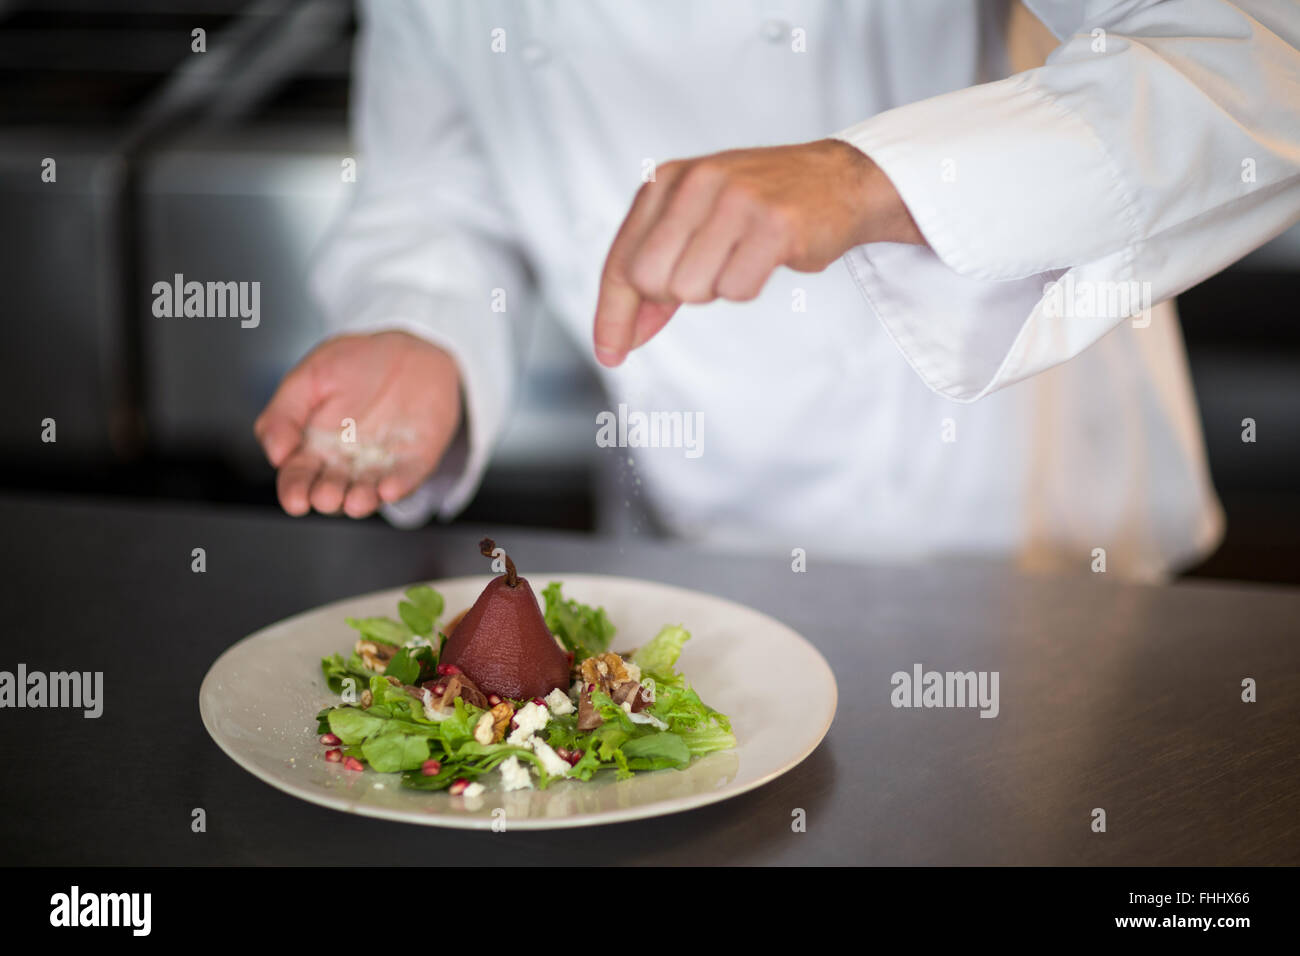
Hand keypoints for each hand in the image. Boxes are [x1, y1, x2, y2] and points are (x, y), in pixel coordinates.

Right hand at [254, 331, 461, 517]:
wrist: (406, 350)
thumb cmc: (354, 364)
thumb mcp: (309, 377)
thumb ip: (284, 413)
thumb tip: (274, 453)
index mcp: (313, 448)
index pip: (298, 478)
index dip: (295, 491)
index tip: (296, 500)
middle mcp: (345, 464)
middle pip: (331, 491)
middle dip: (328, 498)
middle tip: (326, 495)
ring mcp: (380, 465)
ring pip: (368, 492)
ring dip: (362, 501)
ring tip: (356, 501)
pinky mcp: (415, 460)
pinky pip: (408, 477)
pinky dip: (400, 485)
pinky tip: (390, 489)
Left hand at [592, 138, 923, 365]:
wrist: (839, 181)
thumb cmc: (758, 208)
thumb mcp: (695, 224)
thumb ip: (656, 273)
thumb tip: (621, 337)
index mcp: (665, 181)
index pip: (622, 262)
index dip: (613, 314)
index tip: (610, 354)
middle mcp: (695, 182)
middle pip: (651, 281)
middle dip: (676, 296)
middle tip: (712, 271)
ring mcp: (736, 199)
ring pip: (693, 289)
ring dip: (718, 288)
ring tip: (742, 257)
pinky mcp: (774, 223)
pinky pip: (737, 289)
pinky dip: (749, 287)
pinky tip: (766, 258)